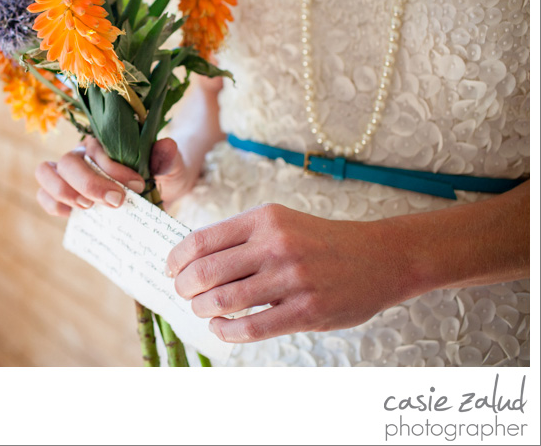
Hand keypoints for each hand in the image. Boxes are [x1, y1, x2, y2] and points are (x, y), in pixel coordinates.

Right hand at [35, 137, 194, 216]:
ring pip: (46, 172)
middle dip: (89, 184)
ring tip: (88, 208)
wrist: (161, 190)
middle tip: (115, 202)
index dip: (113, 169)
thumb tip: (166, 145)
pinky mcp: (65, 196)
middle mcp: (82, 154)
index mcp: (105, 141)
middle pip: (68, 162)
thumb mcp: (171, 166)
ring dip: (64, 192)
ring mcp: (69, 174)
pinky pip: (44, 195)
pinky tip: (74, 214)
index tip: (137, 185)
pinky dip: (53, 205)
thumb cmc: (162, 174)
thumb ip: (167, 157)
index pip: (96, 149)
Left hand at [165, 203, 413, 342]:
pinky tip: (222, 328)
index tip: (171, 271)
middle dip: (185, 288)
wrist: (379, 258)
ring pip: (224, 302)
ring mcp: (292, 279)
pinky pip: (252, 328)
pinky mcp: (306, 311)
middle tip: (184, 294)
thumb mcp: (280, 222)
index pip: (201, 240)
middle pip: (205, 272)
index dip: (176, 260)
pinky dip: (226, 332)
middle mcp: (276, 245)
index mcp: (264, 219)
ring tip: (203, 310)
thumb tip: (190, 259)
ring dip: (203, 310)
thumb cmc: (319, 241)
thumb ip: (239, 237)